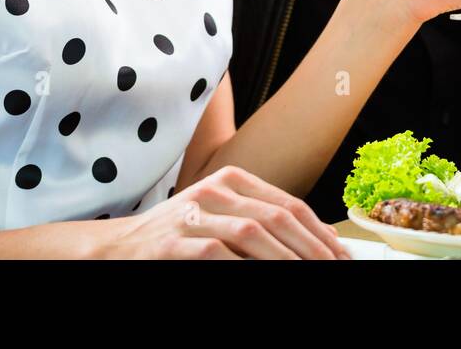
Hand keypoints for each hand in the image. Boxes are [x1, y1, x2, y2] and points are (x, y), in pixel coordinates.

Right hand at [99, 165, 349, 258]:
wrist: (116, 249)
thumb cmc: (179, 238)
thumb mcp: (222, 220)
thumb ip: (265, 223)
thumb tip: (324, 241)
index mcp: (231, 181)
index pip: (290, 205)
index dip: (322, 234)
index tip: (344, 259)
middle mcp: (213, 192)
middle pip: (277, 218)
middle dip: (312, 249)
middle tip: (335, 271)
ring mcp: (191, 216)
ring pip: (252, 233)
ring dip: (285, 259)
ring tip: (308, 278)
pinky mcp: (172, 245)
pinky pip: (217, 254)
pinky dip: (245, 268)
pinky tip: (265, 279)